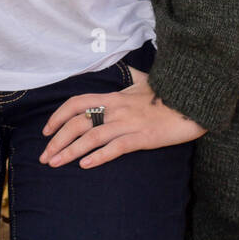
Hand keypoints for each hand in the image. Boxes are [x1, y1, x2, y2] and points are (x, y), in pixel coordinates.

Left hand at [39, 65, 205, 167]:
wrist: (194, 100)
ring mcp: (129, 123)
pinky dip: (98, 156)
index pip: (77, 103)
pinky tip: (85, 165)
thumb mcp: (144, 83)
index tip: (46, 131)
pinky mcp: (143, 137)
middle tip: (44, 157)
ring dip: (70, 151)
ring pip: (92, 137)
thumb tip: (127, 74)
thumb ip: (131, 81)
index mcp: (114, 96)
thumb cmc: (169, 93)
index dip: (58, 116)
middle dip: (57, 140)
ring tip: (55, 164)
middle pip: (78, 122)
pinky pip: (116, 148)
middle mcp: (117, 108)